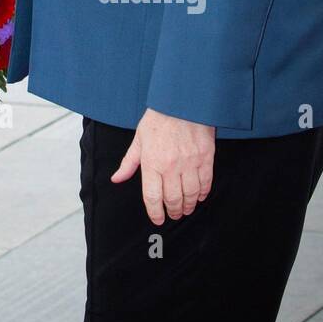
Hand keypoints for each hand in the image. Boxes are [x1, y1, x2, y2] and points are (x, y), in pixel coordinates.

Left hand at [111, 107, 214, 224]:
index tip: (158, 219)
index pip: (152, 197)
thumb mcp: (138, 140)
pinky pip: (205, 183)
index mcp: (152, 162)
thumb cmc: (158, 120)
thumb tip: (116, 179)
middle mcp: (171, 166)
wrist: (181, 103)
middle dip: (173, 211)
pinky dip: (202, 194)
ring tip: (186, 209)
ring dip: (188, 206)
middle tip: (174, 215)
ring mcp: (190, 163)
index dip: (155, 212)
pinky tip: (199, 197)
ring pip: (190, 195)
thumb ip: (129, 163)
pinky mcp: (205, 158)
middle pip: (173, 199)